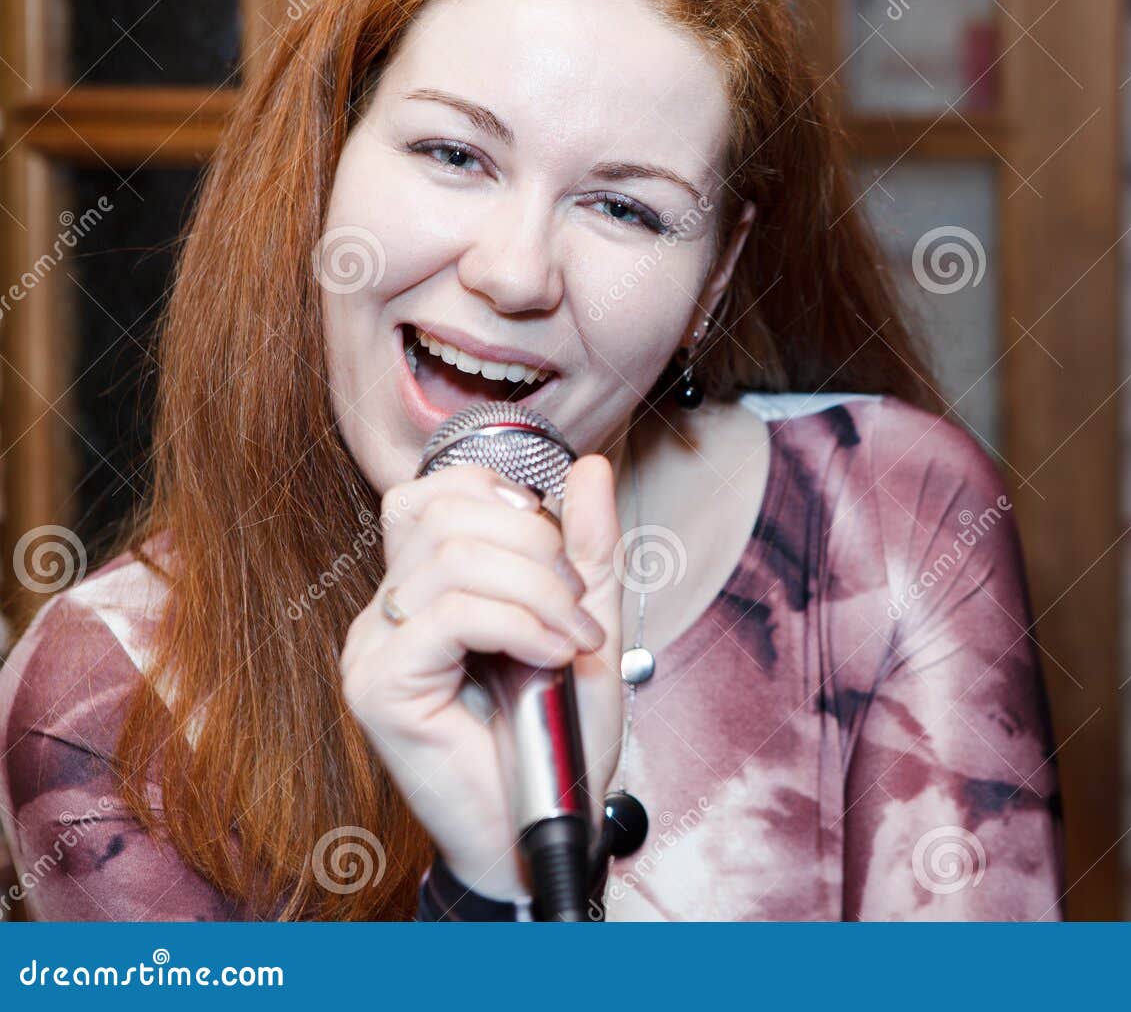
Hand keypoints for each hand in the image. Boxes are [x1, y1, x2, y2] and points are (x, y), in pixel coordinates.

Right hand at [340, 456, 624, 899]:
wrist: (543, 830)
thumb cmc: (555, 740)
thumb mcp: (585, 625)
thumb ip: (588, 548)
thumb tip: (589, 466)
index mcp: (424, 589)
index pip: (434, 492)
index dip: (500, 495)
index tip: (559, 548)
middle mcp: (387, 613)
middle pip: (446, 513)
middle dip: (536, 545)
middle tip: (577, 607)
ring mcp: (374, 649)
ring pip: (454, 560)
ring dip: (539, 591)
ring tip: (572, 640)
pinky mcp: (381, 687)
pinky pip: (451, 615)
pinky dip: (519, 624)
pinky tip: (551, 656)